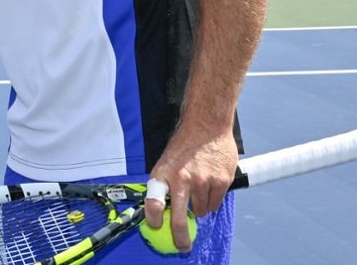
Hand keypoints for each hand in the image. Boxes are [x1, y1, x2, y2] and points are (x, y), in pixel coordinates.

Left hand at [144, 129, 238, 251]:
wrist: (207, 126)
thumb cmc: (184, 145)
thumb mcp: (166, 161)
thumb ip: (165, 183)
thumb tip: (160, 208)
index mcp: (164, 173)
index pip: (153, 201)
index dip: (152, 217)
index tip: (154, 226)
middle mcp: (182, 179)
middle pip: (179, 218)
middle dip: (180, 237)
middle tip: (183, 245)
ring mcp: (203, 181)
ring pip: (202, 211)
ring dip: (200, 208)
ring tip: (199, 191)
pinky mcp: (221, 181)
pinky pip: (216, 204)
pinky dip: (212, 201)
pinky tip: (210, 187)